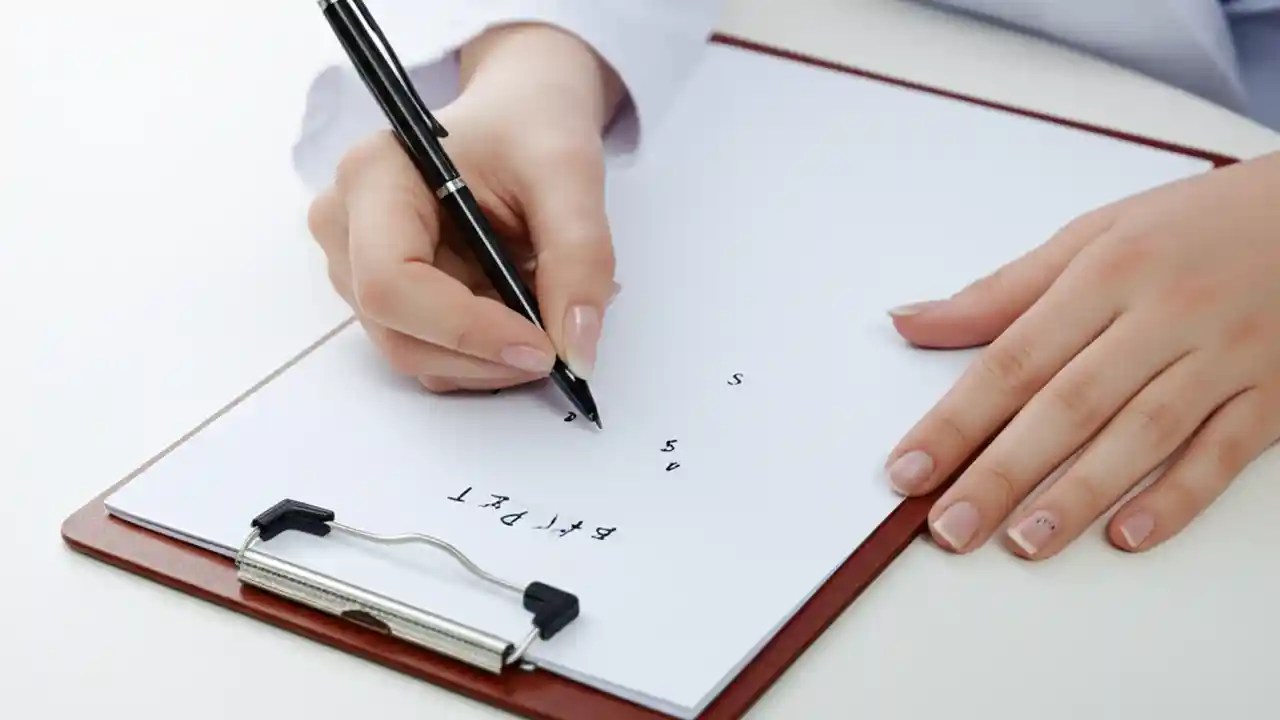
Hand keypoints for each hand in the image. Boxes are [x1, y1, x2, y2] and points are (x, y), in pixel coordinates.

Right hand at [307, 24, 621, 391]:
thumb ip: (579, 255)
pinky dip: (483, 354)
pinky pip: (429, 352)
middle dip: (484, 357)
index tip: (545, 349)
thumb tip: (577, 350)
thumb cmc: (532, 127)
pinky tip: (521, 315)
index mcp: (373, 176)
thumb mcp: (570, 174)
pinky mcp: (381, 296)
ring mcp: (354, 266)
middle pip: (398, 332)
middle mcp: (345, 225)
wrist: (520, 115)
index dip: (467, 331)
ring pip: (414, 352)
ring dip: (488, 360)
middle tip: (561, 348)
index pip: (393, 283)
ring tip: (548, 317)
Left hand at [884, 150, 1279, 558]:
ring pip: (1141, 433)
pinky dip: (1179, 495)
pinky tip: (1129, 535)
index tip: (906, 471)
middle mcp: (1162, 314)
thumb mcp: (1094, 236)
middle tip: (948, 528)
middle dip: (1001, 472)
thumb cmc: (1196, 224)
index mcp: (1105, 272)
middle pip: (1067, 404)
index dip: (955, 420)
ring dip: (1078, 493)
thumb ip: (1000, 292)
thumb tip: (908, 323)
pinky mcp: (1277, 391)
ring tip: (1022, 544)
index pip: (1013, 359)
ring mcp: (1225, 355)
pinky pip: (1225, 451)